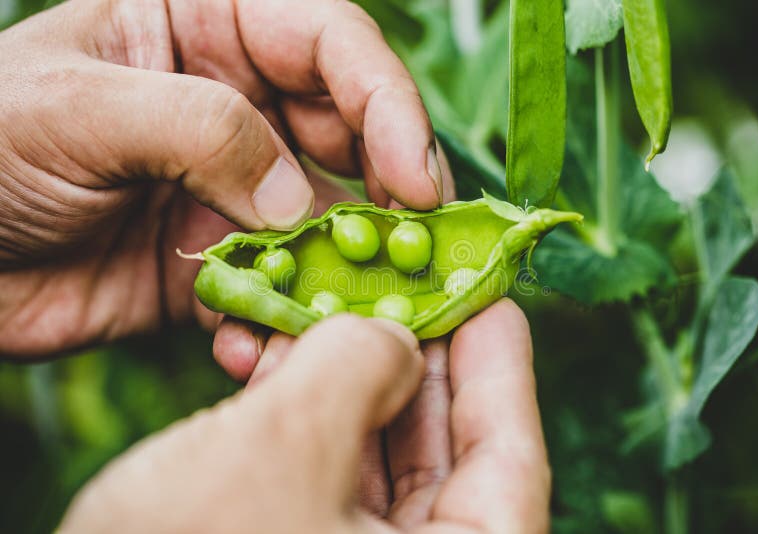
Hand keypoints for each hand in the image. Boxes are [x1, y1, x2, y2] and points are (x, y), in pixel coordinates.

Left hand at [0, 0, 451, 358]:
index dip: (388, 103)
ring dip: (351, 264)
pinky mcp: (222, 261)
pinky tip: (259, 339)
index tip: (413, 176)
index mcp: (211, 27)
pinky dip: (286, 317)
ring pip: (330, 220)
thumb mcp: (78, 108)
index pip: (331, 45)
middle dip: (393, 190)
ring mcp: (237, 188)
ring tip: (365, 305)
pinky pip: (283, 288)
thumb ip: (200, 130)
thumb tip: (298, 202)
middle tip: (420, 250)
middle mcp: (240, 103)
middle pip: (353, 135)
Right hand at [60, 299, 550, 532]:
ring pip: (374, 463)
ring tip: (335, 310)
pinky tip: (280, 362)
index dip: (502, 364)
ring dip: (350, 381)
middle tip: (410, 284)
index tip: (488, 293)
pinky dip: (303, 417)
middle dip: (419, 361)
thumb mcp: (282, 448)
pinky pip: (317, 478)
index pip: (511, 457)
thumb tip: (390, 337)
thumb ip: (355, 367)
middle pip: (445, 456)